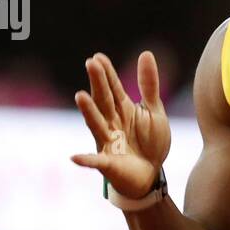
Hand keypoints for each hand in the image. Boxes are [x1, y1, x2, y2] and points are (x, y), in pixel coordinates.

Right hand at [71, 51, 170, 198]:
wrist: (150, 175)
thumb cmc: (149, 142)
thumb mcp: (154, 111)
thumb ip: (148, 85)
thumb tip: (145, 53)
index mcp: (122, 110)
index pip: (113, 88)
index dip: (107, 73)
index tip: (98, 57)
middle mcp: (111, 123)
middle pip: (104, 101)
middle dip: (99, 83)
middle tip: (91, 63)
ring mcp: (108, 143)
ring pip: (97, 125)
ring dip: (89, 112)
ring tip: (80, 96)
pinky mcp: (109, 164)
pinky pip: (96, 162)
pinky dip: (86, 161)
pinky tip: (74, 158)